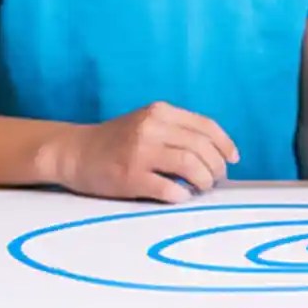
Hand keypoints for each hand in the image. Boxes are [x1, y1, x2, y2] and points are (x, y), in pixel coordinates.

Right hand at [45, 101, 239, 203]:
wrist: (74, 152)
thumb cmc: (117, 141)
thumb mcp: (148, 122)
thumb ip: (177, 130)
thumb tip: (218, 153)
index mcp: (160, 112)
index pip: (206, 126)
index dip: (225, 144)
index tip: (233, 159)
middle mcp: (151, 127)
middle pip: (202, 148)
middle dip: (216, 167)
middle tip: (216, 179)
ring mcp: (140, 152)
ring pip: (191, 166)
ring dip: (203, 181)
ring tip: (201, 188)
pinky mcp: (129, 176)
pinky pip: (168, 188)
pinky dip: (182, 195)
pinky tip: (181, 196)